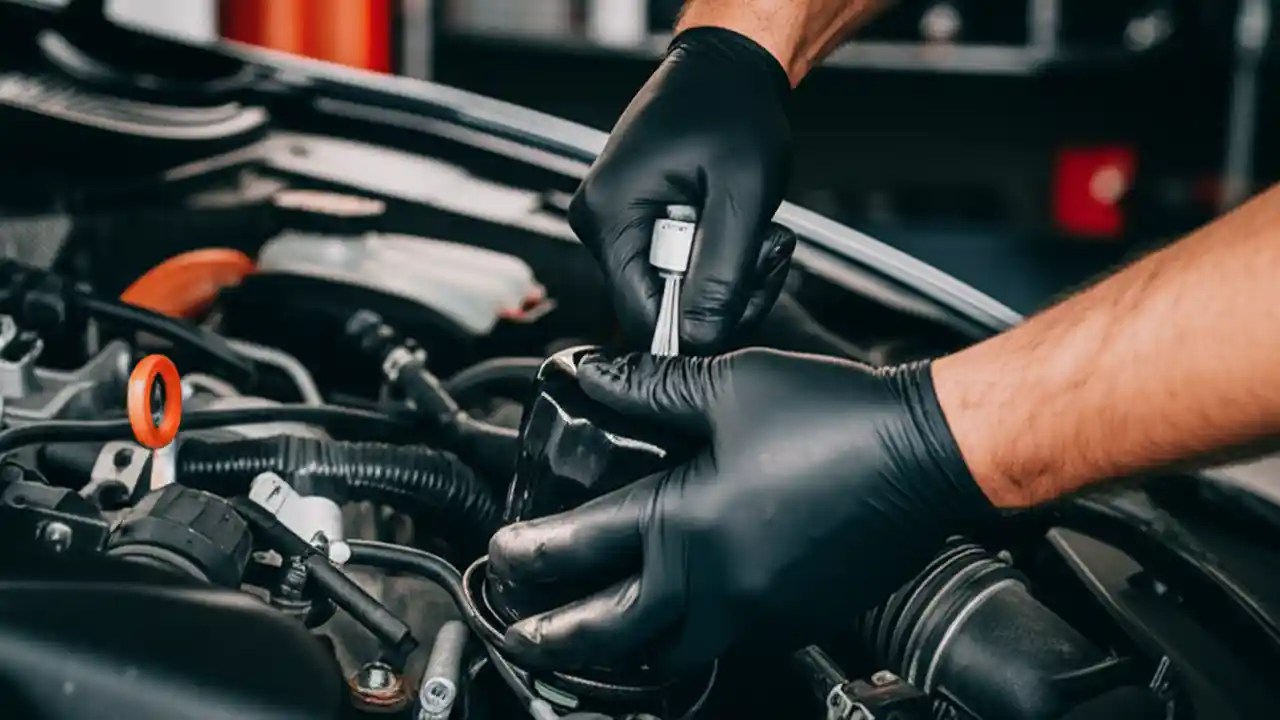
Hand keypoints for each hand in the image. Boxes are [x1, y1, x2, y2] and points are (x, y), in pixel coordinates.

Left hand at [487, 350, 994, 673]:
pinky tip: (686, 617)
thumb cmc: (838, 417)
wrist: (926, 453)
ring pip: (673, 654)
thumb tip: (589, 375)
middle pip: (614, 633)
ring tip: (596, 643)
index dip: (531, 553)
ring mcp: (760, 611)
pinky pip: (728, 644)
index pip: (583, 548)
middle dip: (556, 639)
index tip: (504, 554)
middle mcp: (718, 582)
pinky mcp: (796, 619)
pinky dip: (692, 638)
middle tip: (523, 637)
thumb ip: (645, 387)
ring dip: (626, 652)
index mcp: (689, 523)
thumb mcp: (727, 386)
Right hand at [570, 28, 793, 352]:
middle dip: (721, 293)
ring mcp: (613, 223)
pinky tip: (735, 229)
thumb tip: (701, 337)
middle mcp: (598, 222)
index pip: (640, 317)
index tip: (745, 296)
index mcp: (609, 214)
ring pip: (671, 292)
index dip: (695, 325)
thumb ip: (723, 271)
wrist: (726, 70)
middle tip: (764, 250)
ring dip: (724, 275)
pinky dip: (713, 260)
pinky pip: (673, 269)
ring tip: (755, 232)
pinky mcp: (633, 222)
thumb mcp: (742, 194)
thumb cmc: (732, 110)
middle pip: (657, 308)